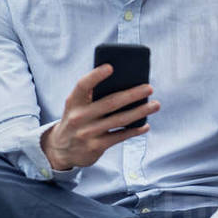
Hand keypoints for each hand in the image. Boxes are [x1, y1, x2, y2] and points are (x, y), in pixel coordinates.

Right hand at [41, 65, 159, 170]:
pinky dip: (135, 130)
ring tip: (155, 105)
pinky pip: (120, 136)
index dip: (96, 75)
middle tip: (150, 88)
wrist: (62, 150)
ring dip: (140, 111)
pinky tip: (146, 125)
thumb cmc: (78, 120)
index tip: (111, 67)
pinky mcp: (95, 146)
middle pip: (110, 102)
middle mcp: (79, 117)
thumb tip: (126, 83)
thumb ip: (93, 96)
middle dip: (132, 95)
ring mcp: (87, 132)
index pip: (83, 85)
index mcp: (74, 102)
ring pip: (119, 120)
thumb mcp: (78, 107)